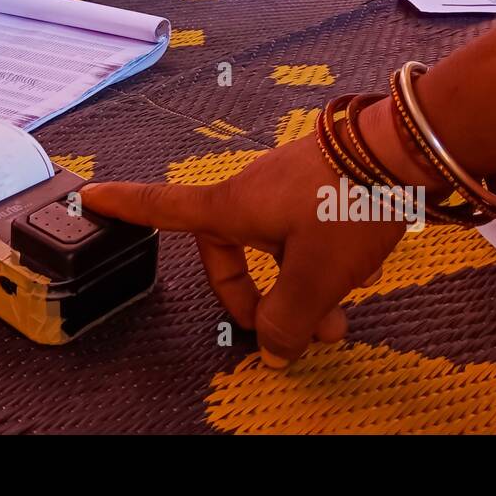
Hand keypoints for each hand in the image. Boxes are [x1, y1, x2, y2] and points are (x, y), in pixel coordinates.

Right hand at [82, 130, 411, 367]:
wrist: (406, 149)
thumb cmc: (348, 204)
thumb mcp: (315, 276)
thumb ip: (288, 319)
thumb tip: (272, 347)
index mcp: (233, 207)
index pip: (165, 208)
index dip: (126, 206)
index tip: (90, 194)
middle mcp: (253, 192)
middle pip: (230, 250)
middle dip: (257, 297)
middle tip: (293, 332)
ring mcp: (288, 184)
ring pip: (278, 246)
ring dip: (302, 285)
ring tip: (343, 314)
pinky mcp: (322, 180)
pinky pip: (306, 230)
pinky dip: (323, 261)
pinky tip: (363, 272)